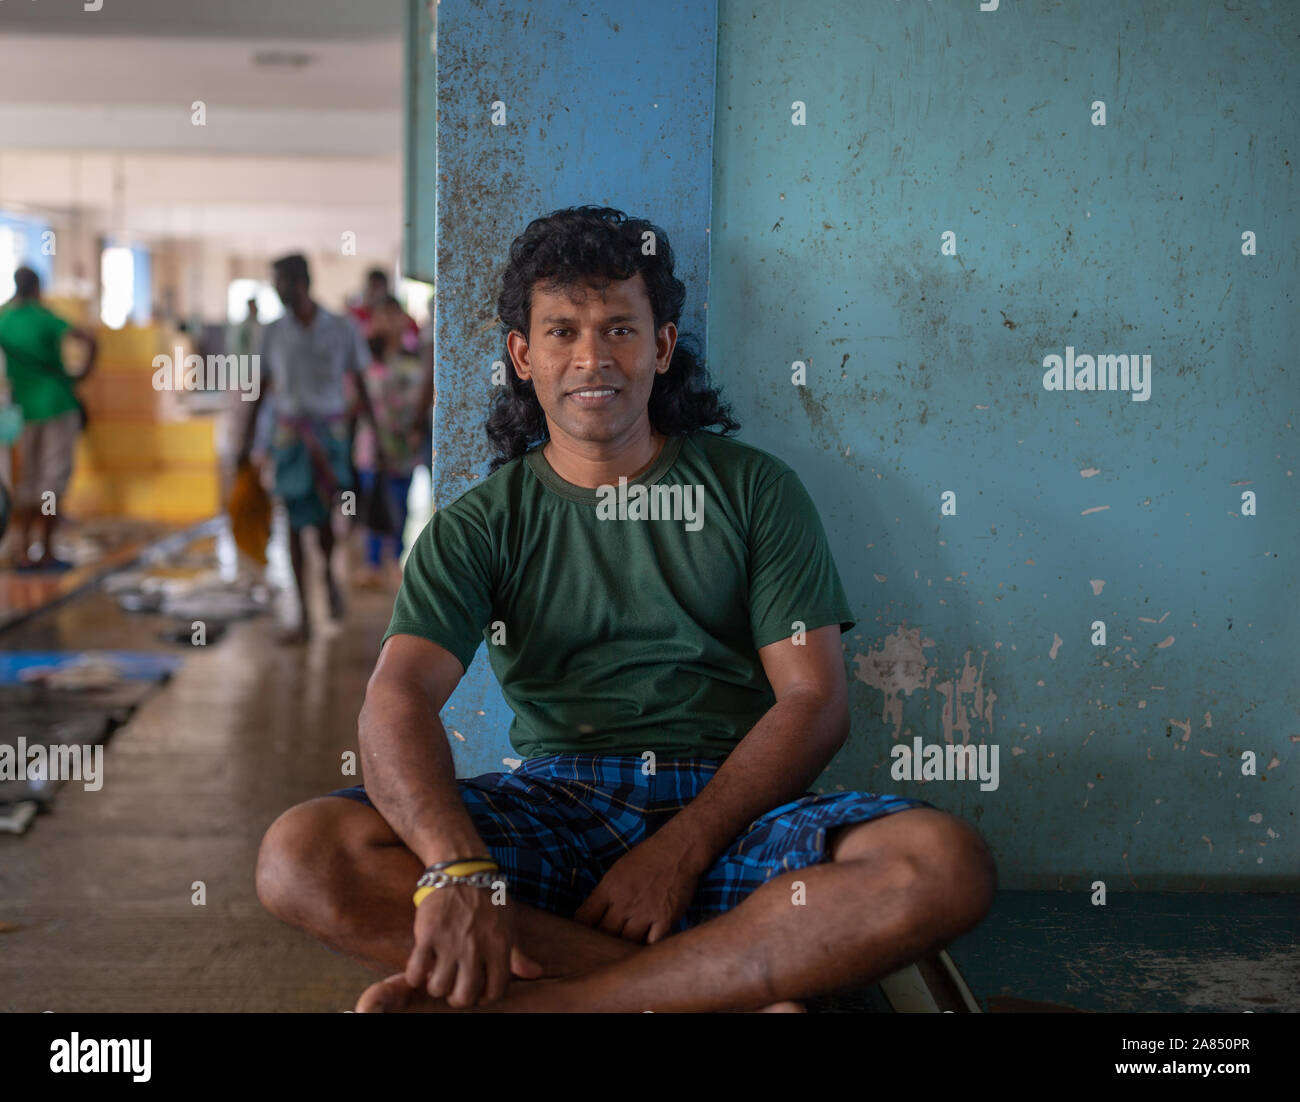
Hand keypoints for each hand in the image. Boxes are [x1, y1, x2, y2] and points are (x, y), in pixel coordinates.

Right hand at [405, 883, 542, 1007]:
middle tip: (454, 988)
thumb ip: (518, 953)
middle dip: (458, 998)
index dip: (485, 997)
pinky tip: (420, 969)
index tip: (477, 993)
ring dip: (436, 986)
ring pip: (439, 987)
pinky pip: (416, 970)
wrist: (462, 868)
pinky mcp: (427, 933)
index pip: (495, 990)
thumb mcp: (509, 922)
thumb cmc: (488, 897)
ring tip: (437, 976)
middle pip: (464, 995)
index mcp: (499, 945)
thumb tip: (535, 974)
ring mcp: (450, 941)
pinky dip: (415, 977)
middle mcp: (475, 947)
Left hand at [573, 834, 702, 943]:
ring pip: (626, 942)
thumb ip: (604, 894)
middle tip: (602, 948)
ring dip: (623, 947)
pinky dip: (646, 947)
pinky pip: (651, 944)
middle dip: (601, 942)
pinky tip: (644, 947)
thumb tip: (589, 916)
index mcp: (609, 888)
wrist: (677, 849)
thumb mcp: (617, 871)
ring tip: (623, 950)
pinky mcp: (666, 919)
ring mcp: (645, 912)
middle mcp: (625, 902)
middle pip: (604, 934)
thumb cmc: (647, 858)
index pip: (585, 917)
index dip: (581, 930)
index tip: (583, 937)